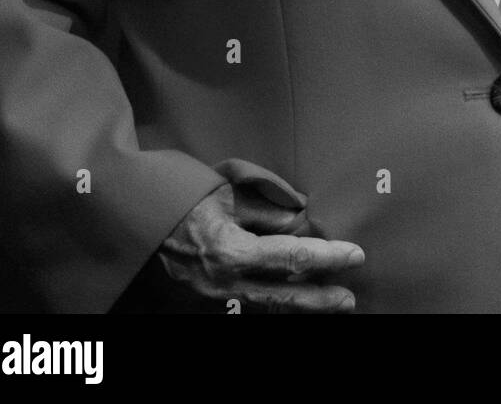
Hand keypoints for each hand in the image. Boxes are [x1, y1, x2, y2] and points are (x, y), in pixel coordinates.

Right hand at [151, 160, 364, 312]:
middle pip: (285, 295)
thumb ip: (267, 211)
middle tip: (349, 297)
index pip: (292, 258)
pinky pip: (253, 304)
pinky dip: (278, 304)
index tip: (354, 253)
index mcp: (233, 251)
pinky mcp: (214, 298)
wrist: (145, 222)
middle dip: (320, 298)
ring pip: (270, 305)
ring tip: (332, 303)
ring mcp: (219, 295)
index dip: (327, 256)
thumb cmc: (188, 202)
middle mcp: (228, 281)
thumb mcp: (229, 196)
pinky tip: (297, 302)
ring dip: (303, 306)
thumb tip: (301, 218)